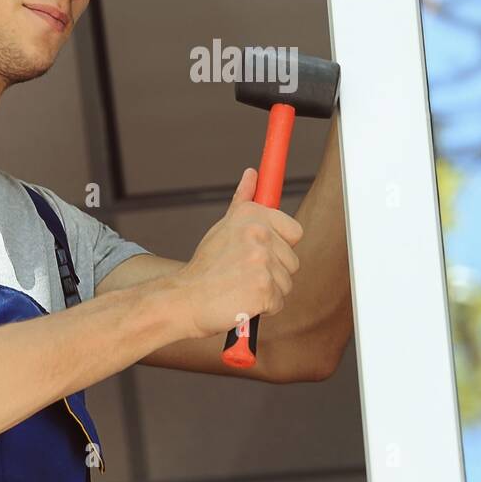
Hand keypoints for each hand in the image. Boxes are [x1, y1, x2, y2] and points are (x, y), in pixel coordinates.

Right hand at [174, 167, 303, 339]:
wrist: (185, 299)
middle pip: (292, 261)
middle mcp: (259, 233)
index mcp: (252, 214)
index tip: (260, 254)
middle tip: (243, 274)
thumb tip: (253, 173)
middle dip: (272, 272)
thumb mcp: (224, 227)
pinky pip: (278, 302)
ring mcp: (262, 261)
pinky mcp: (263, 288)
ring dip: (267, 291)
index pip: (295, 232)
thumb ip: (244, 200)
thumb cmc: (206, 266)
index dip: (279, 246)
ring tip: (240, 287)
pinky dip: (263, 308)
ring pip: (286, 283)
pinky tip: (241, 301)